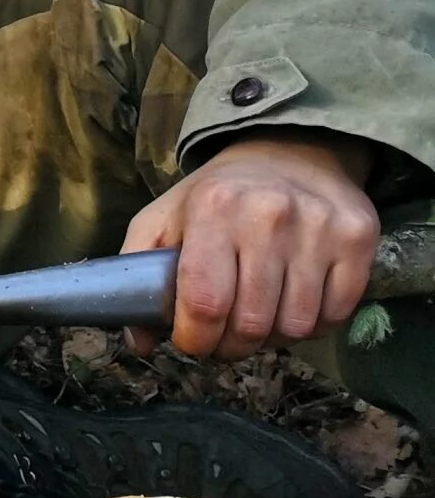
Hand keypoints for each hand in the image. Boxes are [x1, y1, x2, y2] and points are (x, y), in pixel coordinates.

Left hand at [121, 131, 379, 359]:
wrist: (289, 151)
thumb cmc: (217, 195)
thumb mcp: (164, 218)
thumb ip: (139, 274)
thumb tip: (141, 342)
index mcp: (213, 208)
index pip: (205, 302)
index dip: (195, 338)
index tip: (190, 341)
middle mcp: (269, 216)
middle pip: (251, 322)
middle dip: (230, 345)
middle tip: (222, 338)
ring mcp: (319, 228)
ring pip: (295, 326)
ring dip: (271, 338)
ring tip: (256, 320)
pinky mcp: (358, 239)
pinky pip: (335, 315)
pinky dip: (311, 326)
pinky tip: (290, 306)